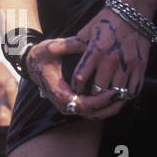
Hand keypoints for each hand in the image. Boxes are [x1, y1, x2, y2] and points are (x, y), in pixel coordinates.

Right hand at [25, 23, 144, 121]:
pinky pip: (90, 110)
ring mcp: (68, 106)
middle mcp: (64, 104)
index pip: (84, 104)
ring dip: (108, 109)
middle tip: (125, 96)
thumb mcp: (52, 47)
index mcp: (59, 93)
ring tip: (124, 97)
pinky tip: (115, 97)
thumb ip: (70, 44)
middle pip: (92, 113)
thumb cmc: (41, 56)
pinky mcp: (73, 104)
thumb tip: (88, 42)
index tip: (115, 91)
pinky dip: (103, 107)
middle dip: (110, 107)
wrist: (31, 64)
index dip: (101, 100)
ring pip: (92, 115)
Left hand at [68, 5, 152, 117]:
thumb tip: (67, 55)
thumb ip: (77, 46)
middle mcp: (110, 60)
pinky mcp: (140, 66)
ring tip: (106, 97)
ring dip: (110, 96)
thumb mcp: (87, 31)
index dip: (77, 86)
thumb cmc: (107, 20)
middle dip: (93, 93)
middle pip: (98, 89)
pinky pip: (133, 88)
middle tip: (91, 95)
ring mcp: (127, 64)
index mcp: (95, 52)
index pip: (80, 78)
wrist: (132, 12)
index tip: (77, 88)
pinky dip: (127, 94)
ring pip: (116, 92)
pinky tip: (123, 93)